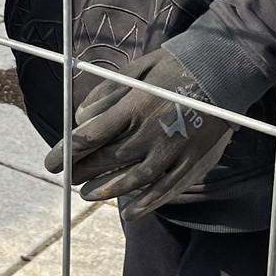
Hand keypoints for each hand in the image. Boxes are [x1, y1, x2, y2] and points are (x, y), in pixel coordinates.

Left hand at [44, 46, 233, 225]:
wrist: (225, 66)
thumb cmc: (175, 64)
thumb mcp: (138, 69)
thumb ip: (108, 93)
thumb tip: (81, 117)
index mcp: (135, 105)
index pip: (92, 136)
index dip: (68, 152)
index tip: (51, 164)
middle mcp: (152, 131)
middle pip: (109, 159)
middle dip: (84, 171)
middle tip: (68, 177)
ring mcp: (174, 149)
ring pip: (134, 179)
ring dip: (108, 190)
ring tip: (88, 194)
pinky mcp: (193, 160)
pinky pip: (167, 188)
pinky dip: (146, 203)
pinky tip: (129, 212)